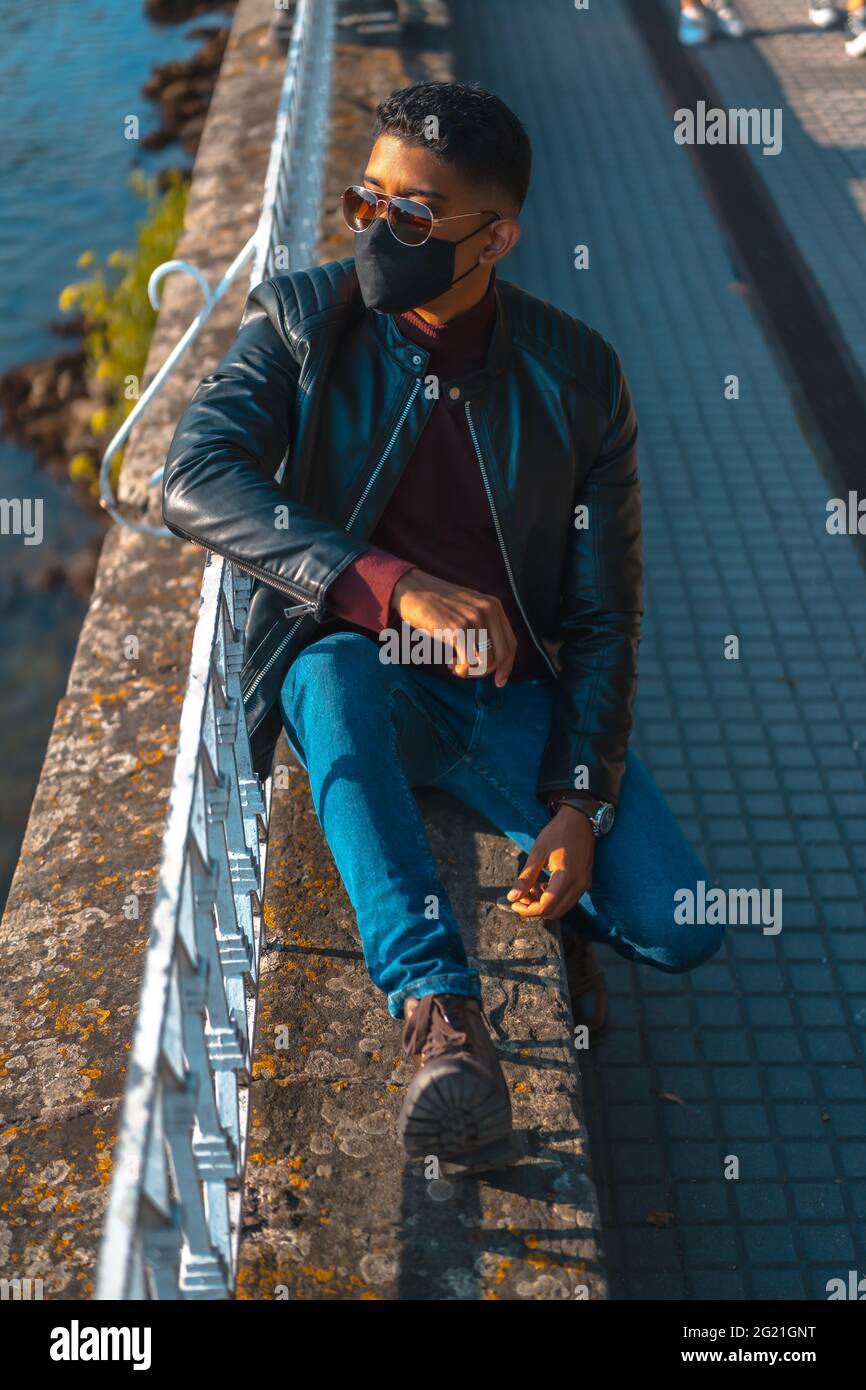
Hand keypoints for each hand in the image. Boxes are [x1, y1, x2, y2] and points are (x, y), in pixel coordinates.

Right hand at [391, 567, 517, 685]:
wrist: (412, 590)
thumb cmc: (437, 605)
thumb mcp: (469, 609)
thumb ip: (485, 627)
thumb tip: (494, 661)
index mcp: (494, 606)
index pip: (510, 643)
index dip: (507, 666)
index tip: (499, 681)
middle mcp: (488, 611)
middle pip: (501, 656)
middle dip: (485, 672)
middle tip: (467, 671)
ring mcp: (473, 620)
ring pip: (485, 662)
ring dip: (470, 671)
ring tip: (454, 664)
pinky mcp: (458, 630)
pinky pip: (469, 663)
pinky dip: (461, 670)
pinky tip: (449, 663)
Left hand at [505, 806, 595, 919]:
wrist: (580, 820)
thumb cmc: (557, 833)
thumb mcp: (537, 853)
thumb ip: (526, 877)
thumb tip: (512, 897)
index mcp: (565, 878)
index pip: (545, 907)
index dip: (527, 910)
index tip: (514, 903)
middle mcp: (578, 885)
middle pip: (554, 912)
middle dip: (534, 908)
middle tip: (520, 896)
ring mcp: (584, 885)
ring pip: (561, 908)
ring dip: (544, 904)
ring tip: (531, 887)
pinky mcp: (584, 882)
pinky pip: (568, 900)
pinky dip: (553, 898)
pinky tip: (542, 884)